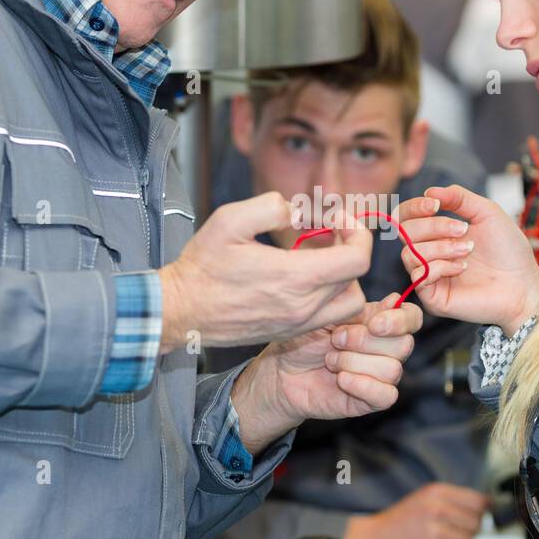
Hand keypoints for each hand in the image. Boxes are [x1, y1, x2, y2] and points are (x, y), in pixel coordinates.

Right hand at [159, 192, 370, 352]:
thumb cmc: (202, 266)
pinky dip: (329, 294)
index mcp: (295, 278)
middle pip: (356, 278)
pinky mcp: (290, 332)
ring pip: (348, 303)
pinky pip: (328, 316)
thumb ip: (272, 206)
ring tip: (320, 255)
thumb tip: (300, 214)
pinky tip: (304, 274)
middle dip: (349, 247)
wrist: (181, 310)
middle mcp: (304, 307)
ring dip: (344, 277)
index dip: (357, 232)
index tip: (337, 218)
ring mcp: (298, 323)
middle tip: (328, 231)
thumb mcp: (230, 220)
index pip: (358, 260)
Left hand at [229, 292, 422, 454]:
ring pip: (392, 370)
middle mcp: (386, 348)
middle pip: (404, 344)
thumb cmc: (304, 339)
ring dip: (354, 363)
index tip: (373, 323)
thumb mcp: (328, 315)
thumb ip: (360, 307)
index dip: (400, 320)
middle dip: (364, 341)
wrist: (282, 372)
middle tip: (335, 340)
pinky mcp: (372, 400)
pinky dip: (362, 385)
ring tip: (330, 361)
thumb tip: (394, 299)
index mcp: (380, 323)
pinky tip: (340, 380)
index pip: (412, 318)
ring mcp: (381, 375)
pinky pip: (386, 395)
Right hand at [343, 483, 490, 538]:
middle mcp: (437, 508)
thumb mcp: (423, 498)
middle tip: (453, 534)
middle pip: (476, 524)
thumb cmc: (397, 522)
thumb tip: (483, 508)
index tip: (484, 516)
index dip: (483, 511)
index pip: (478, 500)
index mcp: (436, 492)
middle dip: (468, 532)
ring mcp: (435, 530)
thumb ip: (451, 500)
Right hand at [394, 185, 538, 334]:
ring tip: (467, 250)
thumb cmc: (508, 251)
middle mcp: (429, 253)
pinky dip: (440, 267)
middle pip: (405, 232)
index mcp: (436, 232)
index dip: (414, 207)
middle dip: (434, 226)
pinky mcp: (432, 298)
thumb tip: (429, 191)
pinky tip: (462, 268)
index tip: (435, 204)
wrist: (523, 285)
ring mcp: (429, 276)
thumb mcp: (486, 213)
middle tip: (463, 230)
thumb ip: (459, 198)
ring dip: (440, 247)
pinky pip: (419, 276)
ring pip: (410, 254)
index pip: (405, 217)